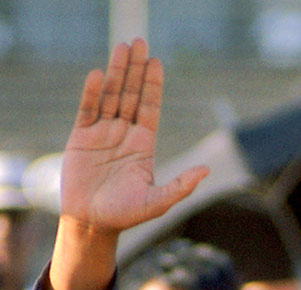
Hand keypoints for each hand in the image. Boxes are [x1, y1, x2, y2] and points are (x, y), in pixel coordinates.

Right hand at [61, 37, 207, 232]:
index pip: (150, 108)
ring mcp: (102, 134)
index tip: (156, 62)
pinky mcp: (81, 138)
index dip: (153, 86)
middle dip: (136, 70)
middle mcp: (124, 134)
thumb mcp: (158, 202)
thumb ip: (181, 186)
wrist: (94, 223)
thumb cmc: (127, 215)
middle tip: (140, 43)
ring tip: (122, 48)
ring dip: (116, 73)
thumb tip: (206, 172)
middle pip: (131, 96)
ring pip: (110, 97)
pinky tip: (98, 75)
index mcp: (143, 145)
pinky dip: (92, 93)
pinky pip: (87, 110)